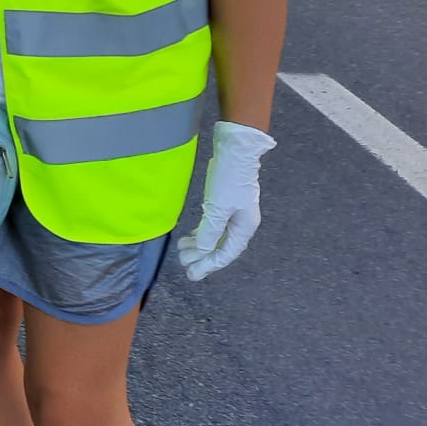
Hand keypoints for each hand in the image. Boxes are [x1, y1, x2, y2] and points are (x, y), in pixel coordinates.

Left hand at [177, 120, 275, 280]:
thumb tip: (204, 251)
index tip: (192, 274)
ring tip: (182, 251)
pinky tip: (191, 237)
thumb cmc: (228, 179)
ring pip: (215, 236)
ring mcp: (233, 213)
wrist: (234, 151)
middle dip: (202, 257)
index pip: (226, 253)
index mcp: (244, 227)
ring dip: (200, 245)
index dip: (209, 265)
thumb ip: (211, 231)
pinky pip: (213, 225)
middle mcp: (241, 223)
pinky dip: (202, 232)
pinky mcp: (224, 203)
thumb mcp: (218, 207)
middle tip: (183, 265)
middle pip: (220, 247)